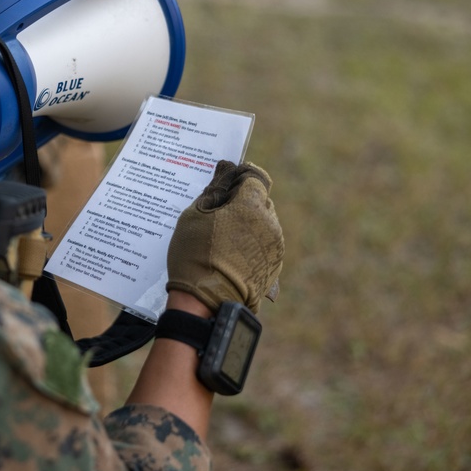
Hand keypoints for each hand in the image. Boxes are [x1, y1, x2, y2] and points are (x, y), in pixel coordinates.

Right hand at [165, 160, 283, 312]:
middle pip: (260, 200)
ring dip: (247, 223)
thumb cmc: (195, 255)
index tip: (221, 188)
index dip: (237, 179)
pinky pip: (264, 243)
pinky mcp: (274, 265)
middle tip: (216, 214)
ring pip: (264, 222)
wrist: (207, 302)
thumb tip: (225, 168)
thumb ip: (214, 189)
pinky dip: (251, 243)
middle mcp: (270, 223)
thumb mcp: (195, 216)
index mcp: (251, 206)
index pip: (253, 177)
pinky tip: (230, 254)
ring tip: (222, 237)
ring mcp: (275, 246)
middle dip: (242, 202)